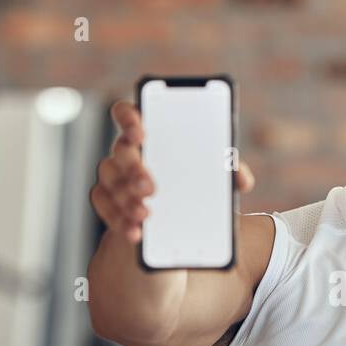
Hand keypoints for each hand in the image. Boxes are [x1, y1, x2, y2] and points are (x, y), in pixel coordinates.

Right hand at [90, 100, 255, 243]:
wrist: (178, 225)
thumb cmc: (194, 187)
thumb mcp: (215, 180)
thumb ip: (230, 173)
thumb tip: (242, 178)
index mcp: (150, 135)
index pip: (127, 113)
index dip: (128, 117)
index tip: (141, 133)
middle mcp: (127, 152)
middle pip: (119, 150)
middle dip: (133, 167)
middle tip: (151, 188)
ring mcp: (114, 176)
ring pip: (108, 180)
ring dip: (126, 198)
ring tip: (146, 215)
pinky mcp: (108, 201)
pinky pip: (104, 207)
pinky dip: (120, 221)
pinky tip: (136, 233)